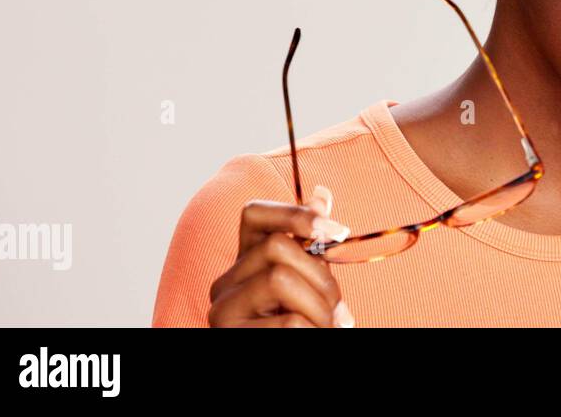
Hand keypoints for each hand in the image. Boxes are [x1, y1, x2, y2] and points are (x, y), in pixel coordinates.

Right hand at [208, 185, 354, 326]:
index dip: (295, 212)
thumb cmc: (300, 329)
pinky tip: (313, 340)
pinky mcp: (229, 336)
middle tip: (338, 307)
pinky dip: (314, 332)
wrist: (287, 368)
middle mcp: (226, 282)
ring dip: (321, 307)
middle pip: (278, 247)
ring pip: (281, 279)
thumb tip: (323, 192)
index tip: (338, 230)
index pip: (254, 214)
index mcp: (246, 263)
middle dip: (322, 274)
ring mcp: (222, 311)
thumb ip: (312, 245)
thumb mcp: (310, 284)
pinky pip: (289, 322)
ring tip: (328, 328)